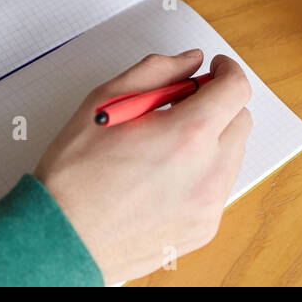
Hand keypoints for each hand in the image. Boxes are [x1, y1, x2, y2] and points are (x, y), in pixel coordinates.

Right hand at [35, 50, 252, 284]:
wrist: (61, 239)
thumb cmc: (74, 176)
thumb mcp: (105, 102)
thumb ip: (156, 71)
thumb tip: (190, 61)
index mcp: (186, 135)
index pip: (236, 89)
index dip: (228, 70)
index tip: (215, 68)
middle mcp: (207, 173)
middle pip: (241, 120)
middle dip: (219, 105)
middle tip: (184, 105)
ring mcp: (208, 205)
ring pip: (233, 155)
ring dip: (212, 139)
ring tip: (168, 145)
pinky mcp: (203, 228)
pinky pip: (219, 188)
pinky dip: (203, 173)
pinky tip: (166, 175)